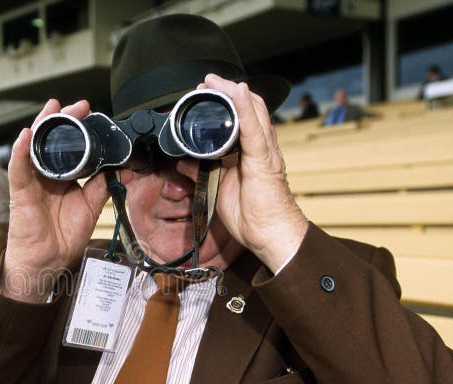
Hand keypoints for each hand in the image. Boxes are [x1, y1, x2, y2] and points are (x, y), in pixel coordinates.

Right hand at [2, 99, 110, 302]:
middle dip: (63, 119)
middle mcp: (47, 176)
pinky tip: (26, 136)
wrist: (47, 264)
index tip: (92, 114)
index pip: (70, 146)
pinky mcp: (21, 192)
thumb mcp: (90, 208)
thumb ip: (100, 186)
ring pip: (34, 147)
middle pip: (52, 140)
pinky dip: (21, 151)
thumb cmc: (63, 239)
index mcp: (64, 178)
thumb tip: (117, 166)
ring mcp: (32, 182)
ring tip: (52, 109)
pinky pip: (18, 169)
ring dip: (42, 126)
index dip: (79, 129)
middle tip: (78, 106)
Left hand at [177, 74, 307, 271]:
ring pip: (253, 111)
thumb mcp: (217, 186)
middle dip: (226, 91)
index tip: (204, 91)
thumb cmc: (252, 214)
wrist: (269, 233)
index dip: (225, 100)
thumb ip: (202, 169)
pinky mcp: (264, 160)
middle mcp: (261, 147)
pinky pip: (254, 129)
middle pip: (248, 107)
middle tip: (205, 82)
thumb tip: (183, 159)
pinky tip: (238, 93)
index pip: (241, 117)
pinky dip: (245, 109)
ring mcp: (265, 151)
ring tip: (215, 81)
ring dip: (232, 92)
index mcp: (251, 152)